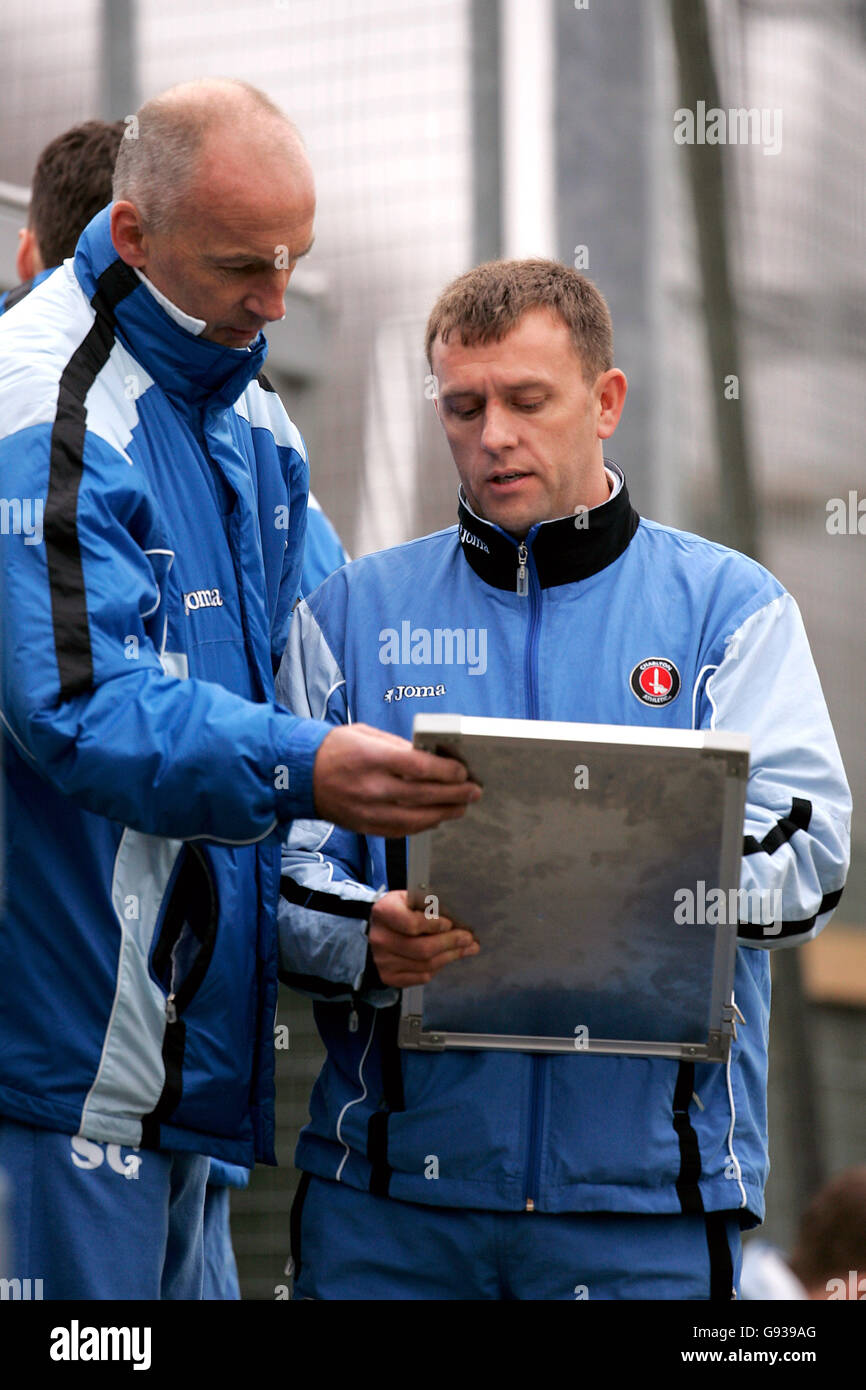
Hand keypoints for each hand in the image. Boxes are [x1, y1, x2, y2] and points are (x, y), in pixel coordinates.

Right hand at [312, 723, 480, 836]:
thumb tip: (430, 757)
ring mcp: (368, 811)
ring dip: (443, 813)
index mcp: (372, 758)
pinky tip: (435, 818)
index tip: (462, 771)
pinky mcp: (365, 826)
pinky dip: (422, 825)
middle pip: (423, 795)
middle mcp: (371, 787)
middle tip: (473, 791)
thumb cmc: (334, 749)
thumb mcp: (366, 735)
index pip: (417, 767)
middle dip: (454, 794)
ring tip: (460, 807)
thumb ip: (399, 747)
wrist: (299, 776)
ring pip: (415, 819)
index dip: (445, 771)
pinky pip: (401, 831)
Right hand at [368, 890, 479, 987]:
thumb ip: (430, 905)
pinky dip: (439, 968)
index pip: (412, 924)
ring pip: (425, 965)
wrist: (380, 928)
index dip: (434, 925)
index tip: (450, 924)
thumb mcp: (411, 897)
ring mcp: (383, 960)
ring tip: (465, 948)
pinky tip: (447, 957)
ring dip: (449, 956)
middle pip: (422, 949)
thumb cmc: (400, 910)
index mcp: (384, 913)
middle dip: (450, 943)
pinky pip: (421, 977)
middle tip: (468, 939)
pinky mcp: (389, 976)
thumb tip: (456, 919)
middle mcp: (380, 939)